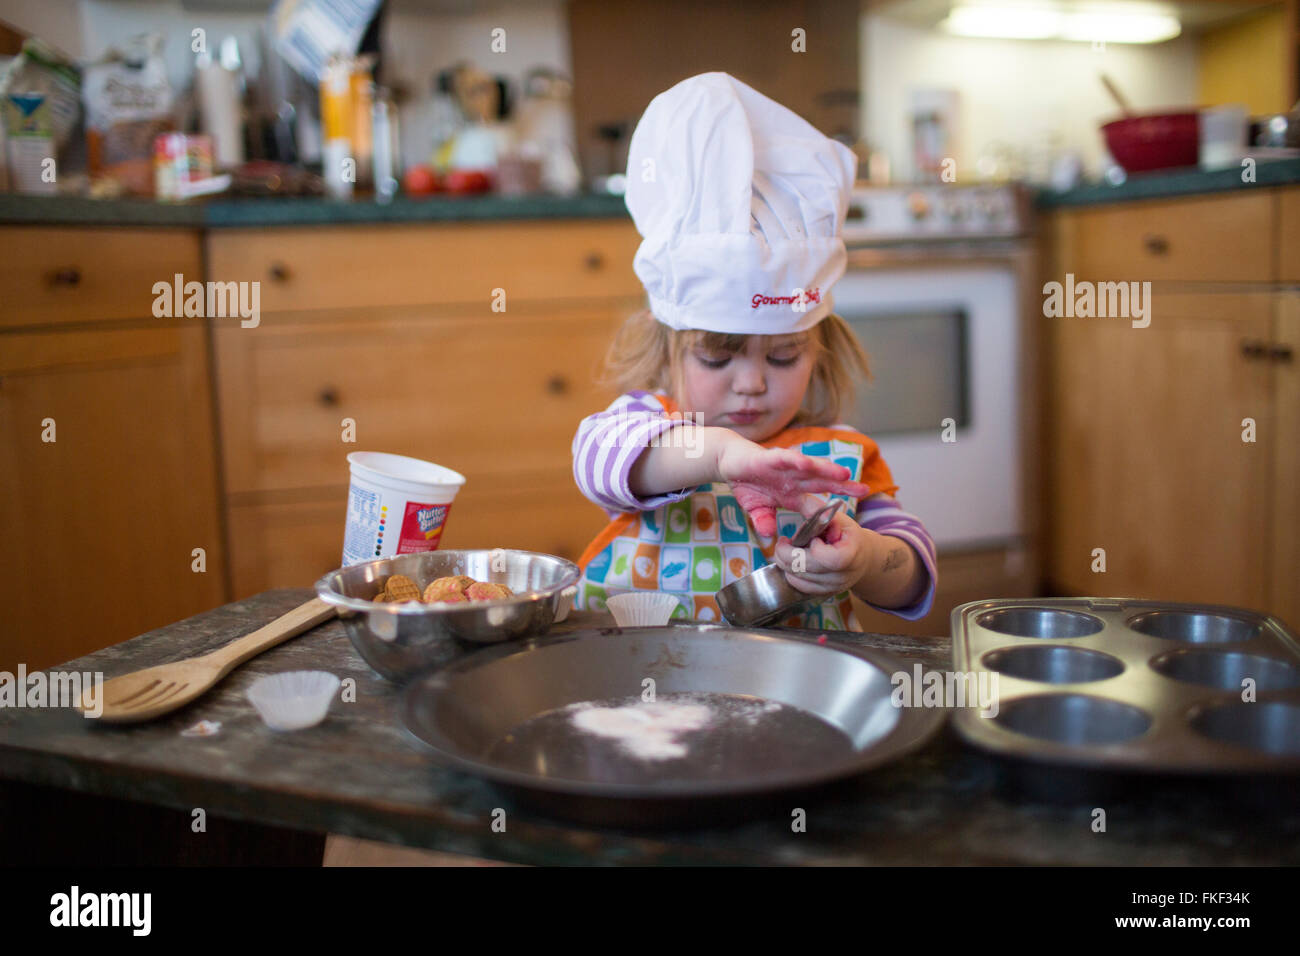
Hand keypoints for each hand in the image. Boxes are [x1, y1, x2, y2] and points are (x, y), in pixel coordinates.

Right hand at [717, 434, 870, 537]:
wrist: (729, 461)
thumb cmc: (747, 482)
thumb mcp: (756, 508)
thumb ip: (764, 521)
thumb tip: (769, 535)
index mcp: (794, 493)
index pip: (818, 503)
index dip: (832, 511)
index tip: (850, 520)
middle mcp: (795, 479)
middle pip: (824, 482)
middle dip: (843, 486)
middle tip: (864, 490)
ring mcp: (785, 467)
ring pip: (810, 468)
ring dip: (827, 471)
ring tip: (844, 475)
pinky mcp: (770, 458)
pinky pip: (786, 459)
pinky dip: (797, 461)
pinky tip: (808, 464)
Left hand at [772, 500, 882, 597]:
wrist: (862, 558)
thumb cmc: (848, 536)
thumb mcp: (840, 520)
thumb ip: (823, 515)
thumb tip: (807, 508)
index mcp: (851, 554)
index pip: (826, 558)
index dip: (814, 547)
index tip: (814, 538)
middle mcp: (842, 576)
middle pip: (805, 568)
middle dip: (787, 552)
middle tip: (784, 541)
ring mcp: (832, 588)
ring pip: (796, 577)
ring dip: (785, 561)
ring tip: (789, 549)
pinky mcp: (822, 593)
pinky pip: (796, 585)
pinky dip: (789, 571)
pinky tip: (793, 560)